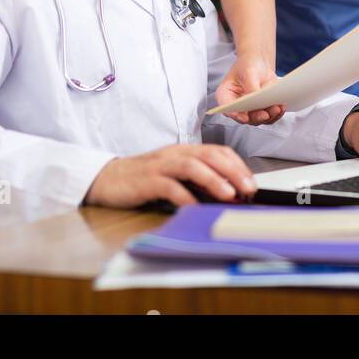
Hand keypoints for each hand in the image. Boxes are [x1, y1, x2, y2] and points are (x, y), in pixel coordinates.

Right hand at [85, 144, 256, 208]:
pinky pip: (169, 186)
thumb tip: (227, 193)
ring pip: (192, 166)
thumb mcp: (174, 175)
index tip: (251, 182)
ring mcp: (160, 166)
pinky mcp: (146, 181)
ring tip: (229, 194)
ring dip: (214, 180)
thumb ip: (197, 180)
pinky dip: (184, 197)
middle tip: (248, 189)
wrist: (107, 179)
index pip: (217, 151)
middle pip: (209, 156)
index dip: (237, 165)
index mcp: (184, 151)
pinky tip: (195, 207)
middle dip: (233, 171)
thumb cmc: (143, 179)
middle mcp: (174, 154)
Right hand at [214, 54, 284, 124]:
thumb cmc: (248, 64)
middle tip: (265, 114)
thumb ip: (251, 86)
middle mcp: (236, 106)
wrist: (259, 64)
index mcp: (226, 95)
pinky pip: (268, 117)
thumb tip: (257, 100)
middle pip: (244, 117)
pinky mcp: (261, 110)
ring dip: (268, 117)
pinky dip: (275, 115)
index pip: (227, 108)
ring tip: (277, 108)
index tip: (244, 117)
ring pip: (258, 120)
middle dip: (256, 117)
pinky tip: (281, 108)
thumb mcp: (248, 71)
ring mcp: (249, 110)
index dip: (235, 114)